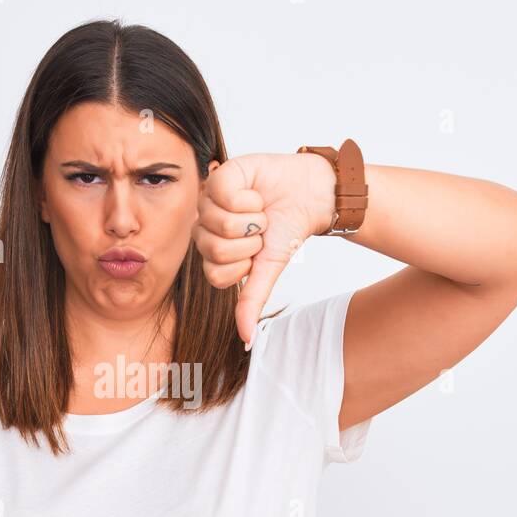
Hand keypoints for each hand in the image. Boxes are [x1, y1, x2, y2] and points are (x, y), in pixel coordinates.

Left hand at [193, 152, 336, 344]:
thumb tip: (247, 340)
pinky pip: (223, 194)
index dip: (242, 266)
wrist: (311, 196)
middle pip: (214, 250)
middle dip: (250, 243)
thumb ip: (252, 301)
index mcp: (212, 250)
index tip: (257, 254)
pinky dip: (249, 199)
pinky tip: (255, 194)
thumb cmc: (287, 231)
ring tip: (260, 211)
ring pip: (219, 223)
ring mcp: (209, 200)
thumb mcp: (269, 269)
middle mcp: (205, 226)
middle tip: (261, 230)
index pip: (213, 274)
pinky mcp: (219, 175)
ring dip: (252, 220)